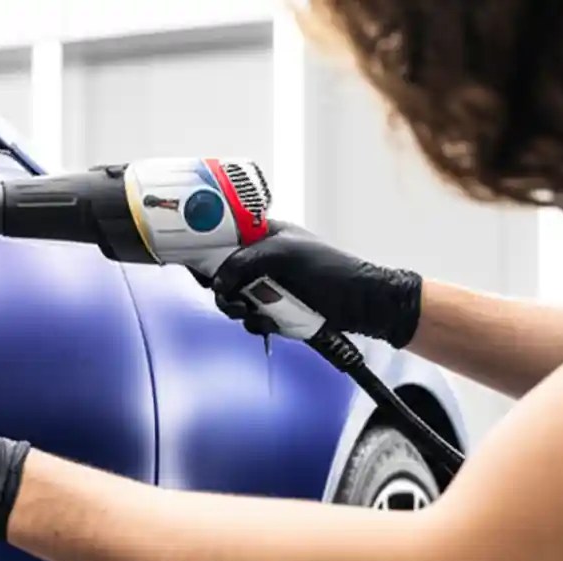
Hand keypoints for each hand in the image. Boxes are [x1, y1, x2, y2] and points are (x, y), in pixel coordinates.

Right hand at [210, 221, 422, 347]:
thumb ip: (243, 262)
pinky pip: (250, 319)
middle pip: (222, 274)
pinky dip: (257, 323)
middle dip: (223, 288)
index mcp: (264, 235)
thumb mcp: (283, 254)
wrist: (362, 303)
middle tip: (232, 297)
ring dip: (238, 308)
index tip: (200, 268)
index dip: (207, 251)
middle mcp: (261, 260)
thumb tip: (216, 282)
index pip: (223, 238)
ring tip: (253, 311)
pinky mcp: (274, 311)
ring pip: (233, 299)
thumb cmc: (329, 269)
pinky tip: (272, 322)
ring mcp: (267, 287)